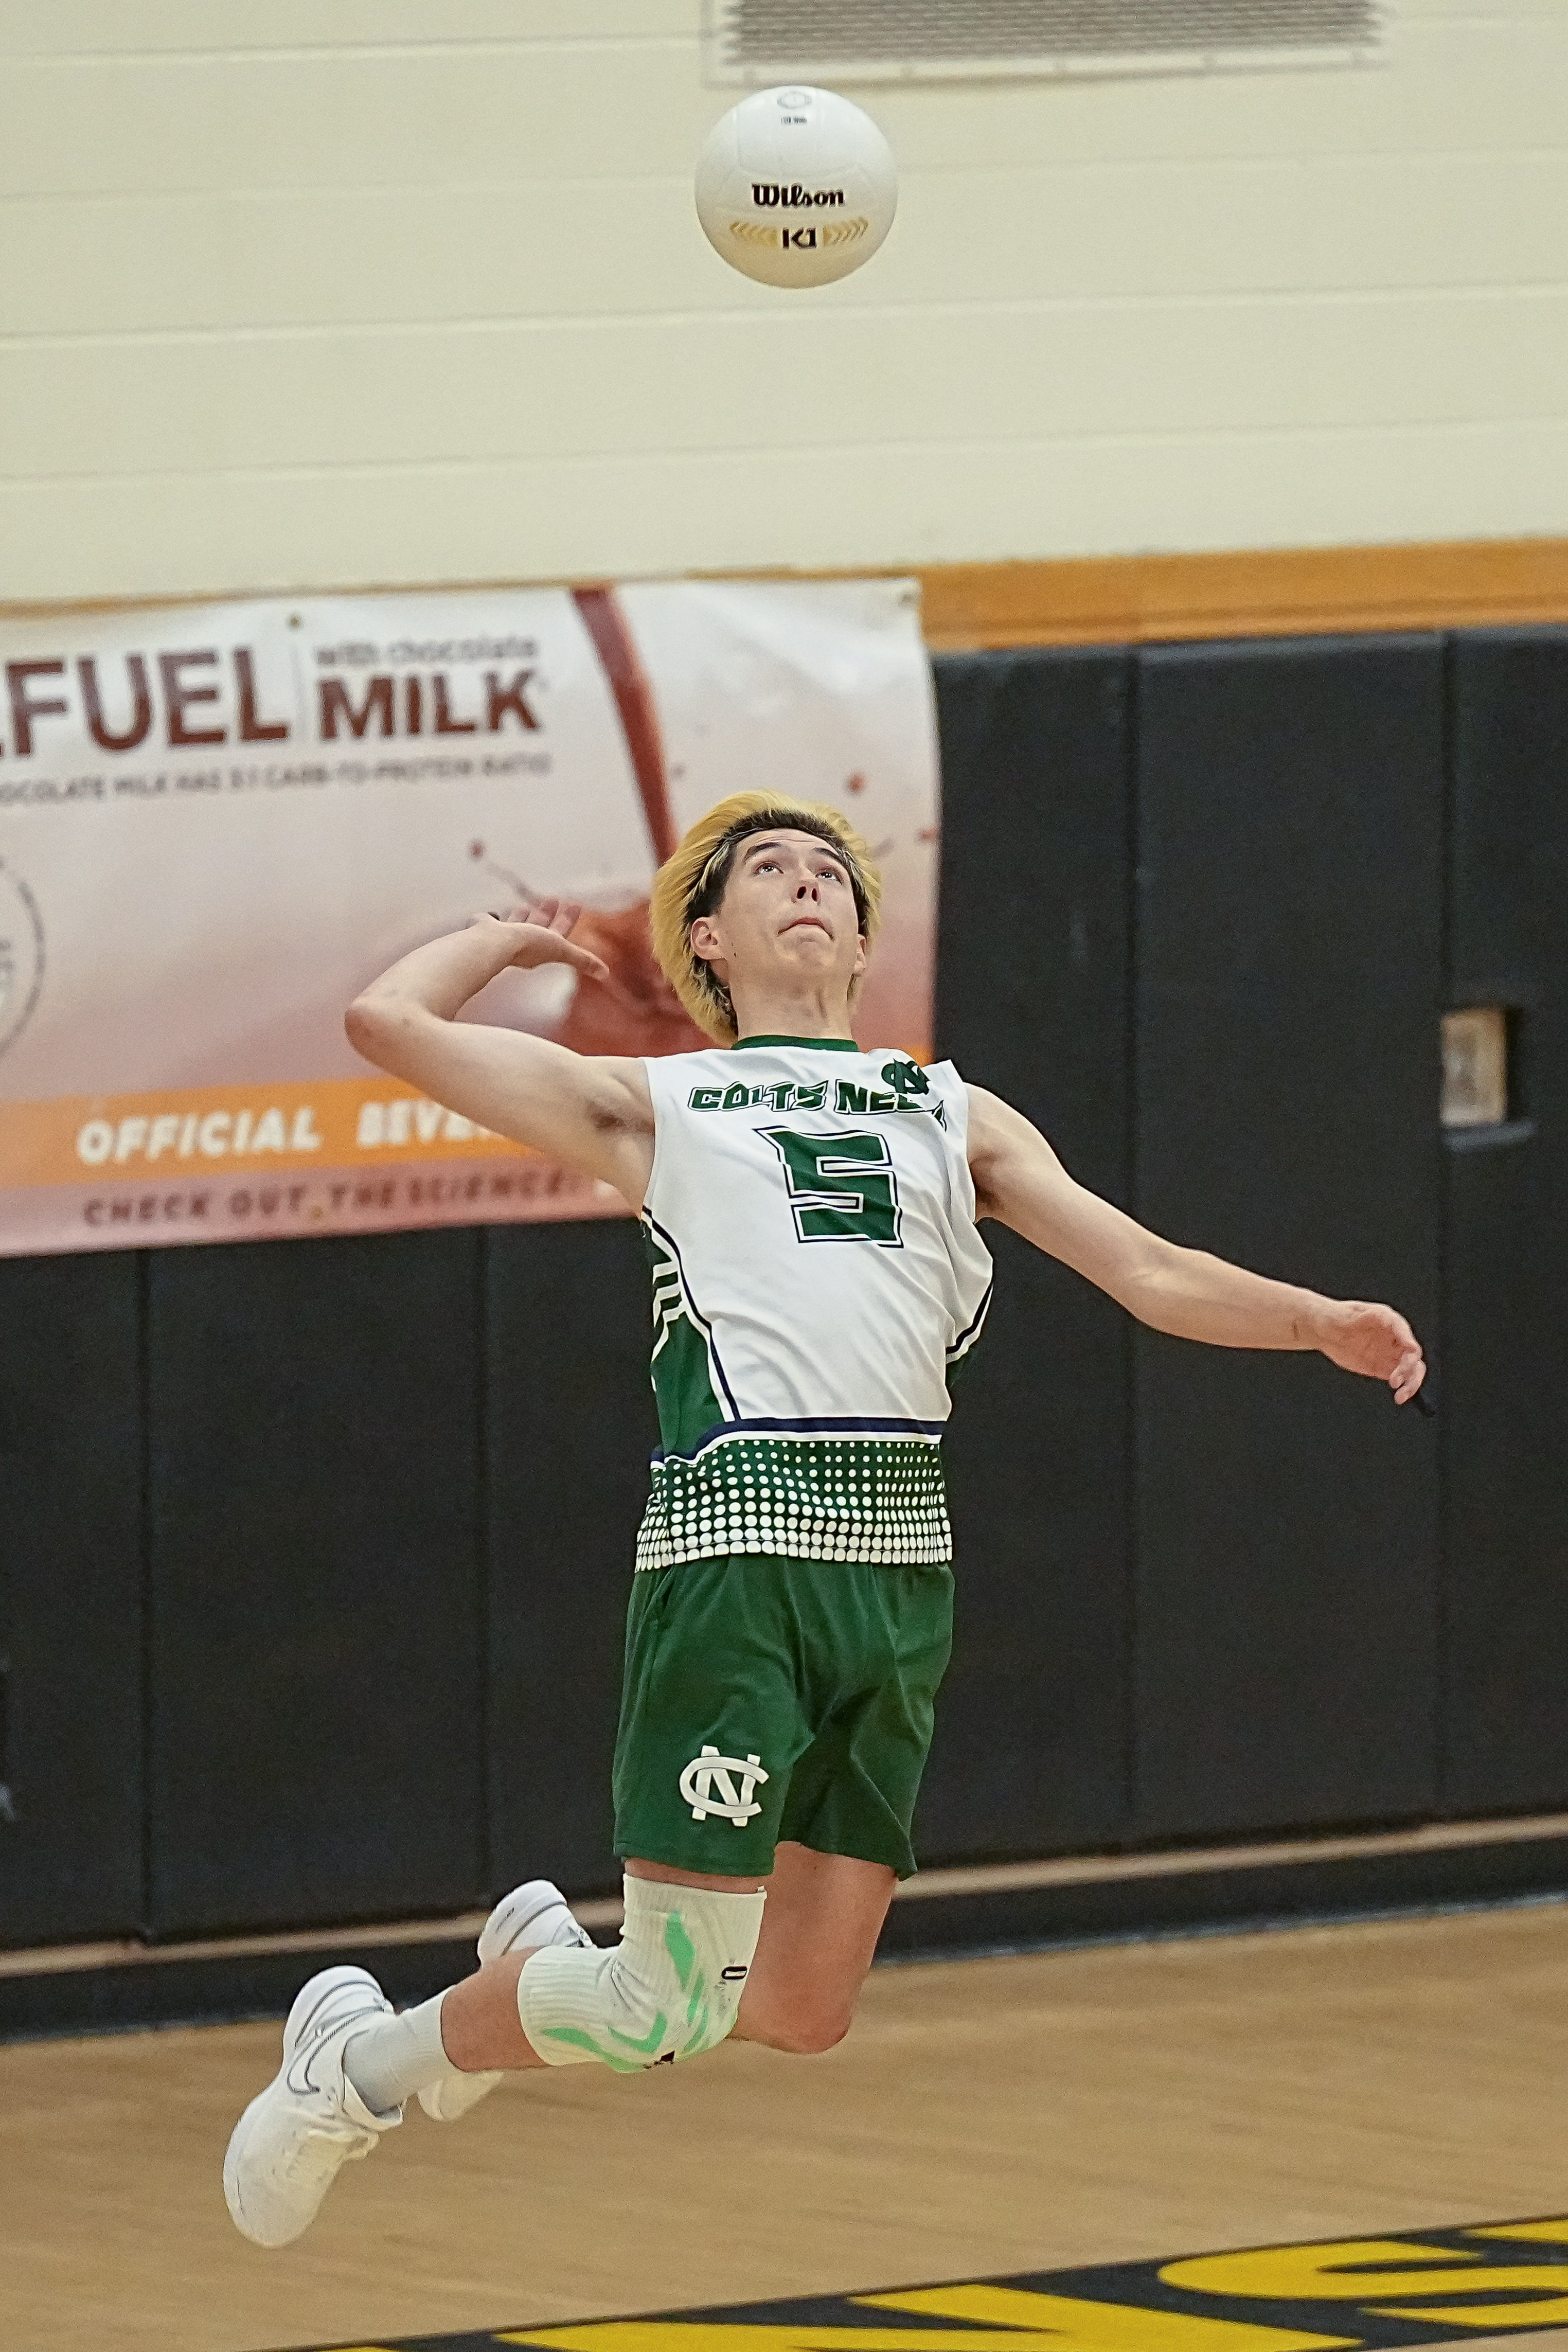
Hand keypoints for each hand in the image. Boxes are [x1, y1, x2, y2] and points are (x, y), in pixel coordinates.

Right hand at [476, 898, 608, 982]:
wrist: (492, 944)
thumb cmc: (526, 946)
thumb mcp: (561, 949)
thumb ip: (582, 959)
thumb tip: (605, 973)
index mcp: (541, 949)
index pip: (560, 933)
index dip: (568, 919)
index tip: (576, 903)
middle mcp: (522, 945)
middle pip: (540, 927)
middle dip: (548, 914)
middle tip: (554, 898)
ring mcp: (503, 938)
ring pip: (517, 925)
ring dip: (526, 916)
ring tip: (530, 905)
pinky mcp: (484, 930)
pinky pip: (490, 923)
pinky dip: (494, 919)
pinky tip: (493, 915)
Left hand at [1315, 1299, 1426, 1404]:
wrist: (1325, 1330)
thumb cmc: (1339, 1316)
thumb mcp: (1355, 1312)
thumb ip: (1378, 1318)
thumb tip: (1395, 1324)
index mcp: (1390, 1322)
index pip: (1405, 1333)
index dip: (1409, 1343)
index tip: (1410, 1351)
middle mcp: (1395, 1339)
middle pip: (1413, 1356)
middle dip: (1409, 1369)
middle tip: (1395, 1380)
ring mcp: (1390, 1354)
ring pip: (1412, 1370)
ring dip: (1411, 1383)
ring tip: (1400, 1396)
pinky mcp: (1383, 1368)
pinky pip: (1400, 1379)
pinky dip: (1404, 1389)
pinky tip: (1399, 1397)